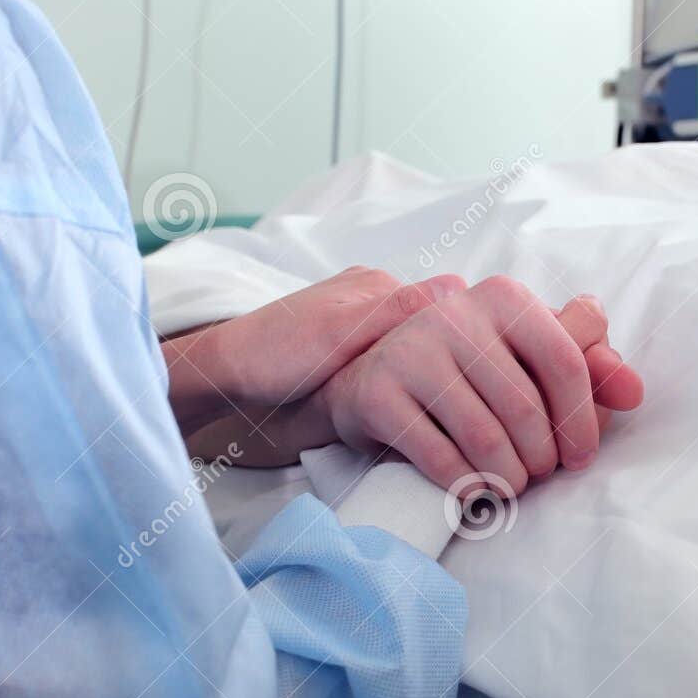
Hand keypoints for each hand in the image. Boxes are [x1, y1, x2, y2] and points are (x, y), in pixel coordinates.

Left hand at [164, 266, 464, 435]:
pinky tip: (404, 406)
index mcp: (380, 286)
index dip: (464, 349)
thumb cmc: (276, 356)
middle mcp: (374, 296)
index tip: (474, 387)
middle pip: (434, 332)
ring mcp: (361, 319)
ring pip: (416, 350)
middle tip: (453, 408)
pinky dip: (405, 382)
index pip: (446, 312)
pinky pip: (395, 361)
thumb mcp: (341, 334)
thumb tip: (459, 288)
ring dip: (426, 377)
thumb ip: (396, 311)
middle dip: (448, 368)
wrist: (223, 376)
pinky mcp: (349, 344)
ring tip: (433, 411)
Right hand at [319, 277, 642, 497]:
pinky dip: (466, 486)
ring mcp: (411, 350)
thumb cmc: (471, 372)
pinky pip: (439, 456)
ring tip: (510, 485)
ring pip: (485, 436)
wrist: (373, 379)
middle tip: (538, 475)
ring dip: (507, 477)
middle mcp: (456, 313)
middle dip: (542, 457)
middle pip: (525, 407)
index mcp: (505, 297)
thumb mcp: (529, 360)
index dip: (582, 421)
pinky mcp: (377, 392)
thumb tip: (634, 390)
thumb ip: (588, 369)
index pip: (565, 362)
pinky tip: (474, 492)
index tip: (581, 458)